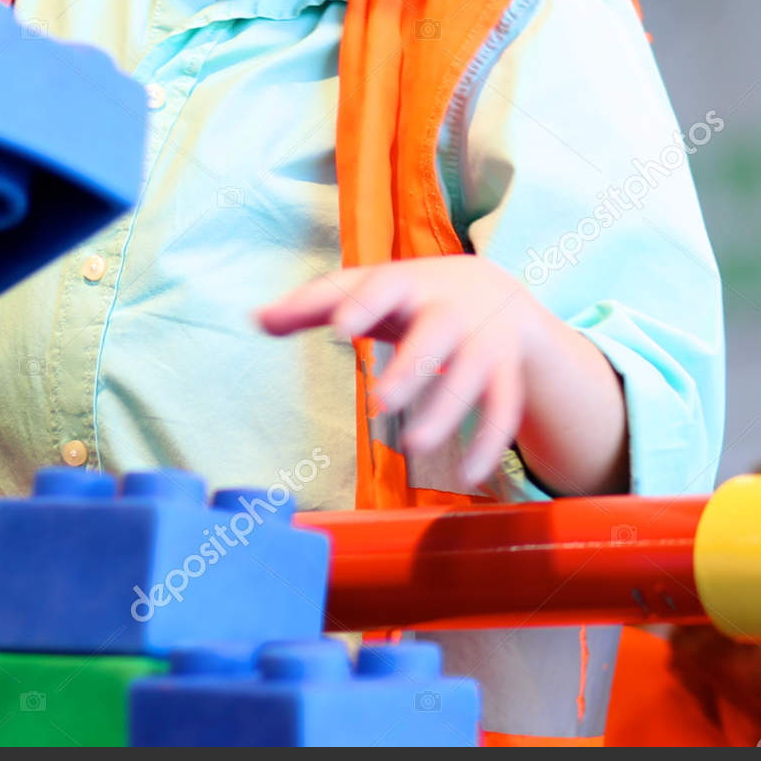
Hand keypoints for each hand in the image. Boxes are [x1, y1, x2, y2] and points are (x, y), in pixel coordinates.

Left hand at [257, 255, 548, 486]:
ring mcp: (482, 342)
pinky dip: (489, 444)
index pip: (381, 289)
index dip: (361, 306)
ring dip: (446, 412)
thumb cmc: (410, 296)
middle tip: (378, 403)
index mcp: (405, 284)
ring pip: (472, 378)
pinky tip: (467, 476)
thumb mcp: (367, 291)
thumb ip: (313, 305)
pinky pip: (504, 410)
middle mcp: (448, 310)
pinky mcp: (505, 374)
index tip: (339, 327)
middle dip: (410, 368)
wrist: (497, 291)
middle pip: (434, 335)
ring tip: (413, 444)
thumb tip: (255, 319)